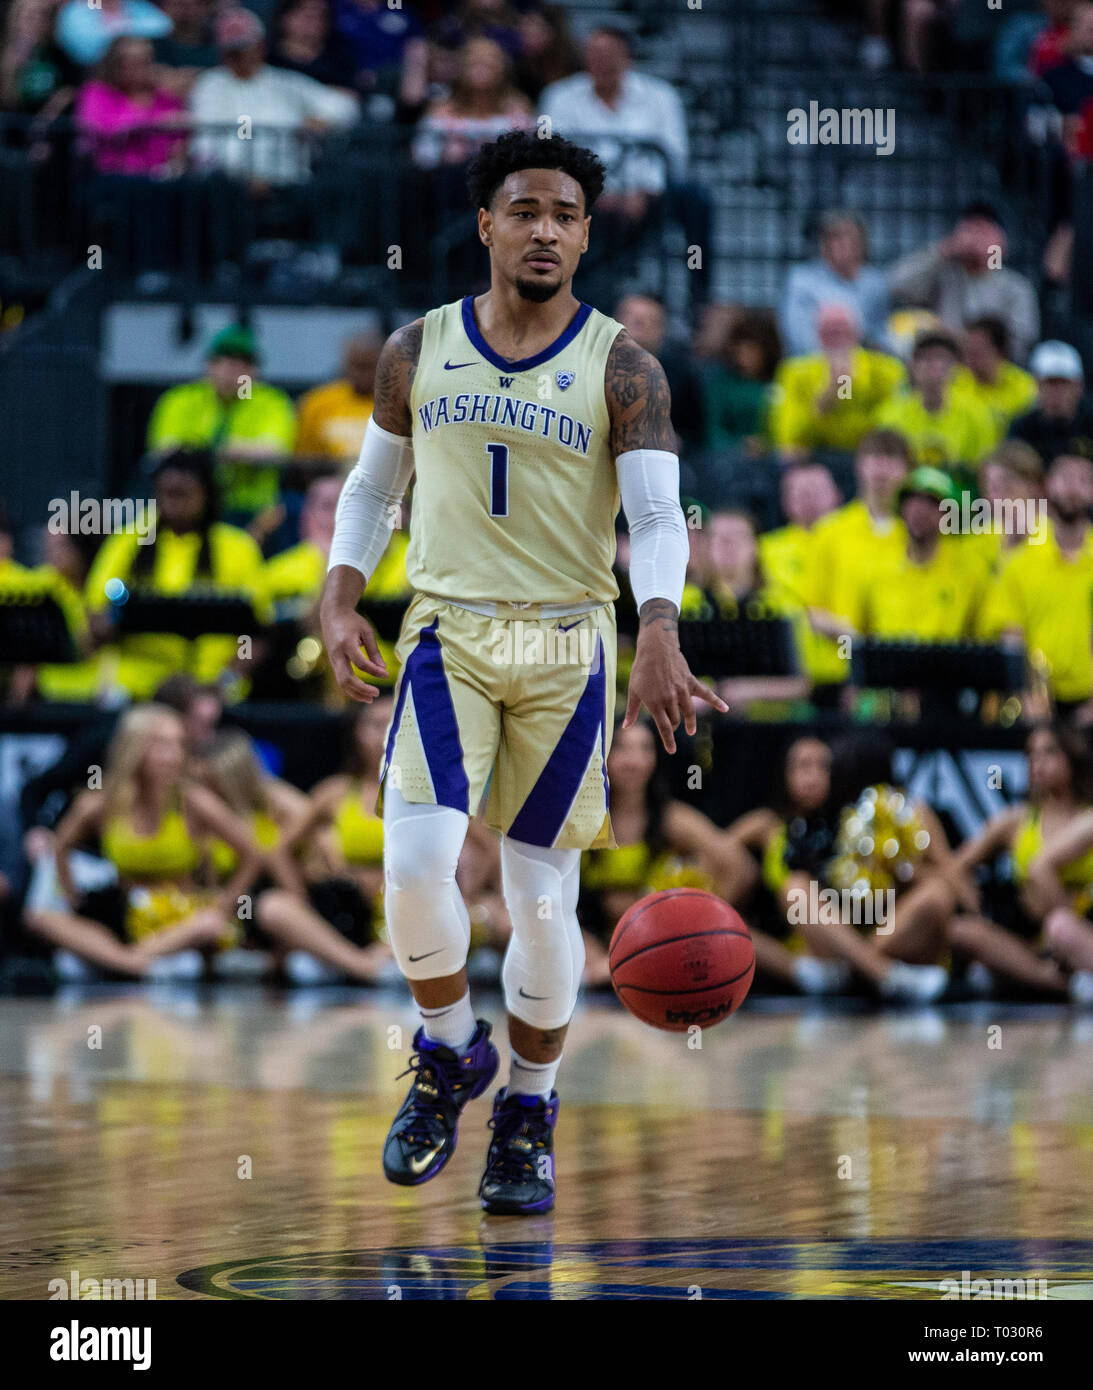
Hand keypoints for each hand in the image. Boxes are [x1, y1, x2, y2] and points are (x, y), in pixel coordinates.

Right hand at [321, 605, 387, 700]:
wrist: (332, 614)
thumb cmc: (353, 621)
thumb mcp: (367, 632)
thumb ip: (374, 651)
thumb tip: (382, 669)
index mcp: (347, 644)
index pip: (361, 664)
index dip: (374, 671)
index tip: (387, 674)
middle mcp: (337, 654)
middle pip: (347, 678)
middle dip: (362, 689)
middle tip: (377, 694)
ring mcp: (333, 660)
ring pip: (341, 682)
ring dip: (356, 693)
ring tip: (370, 699)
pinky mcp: (333, 663)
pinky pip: (340, 679)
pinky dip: (351, 688)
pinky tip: (362, 693)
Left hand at [623, 609, 727, 753]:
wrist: (656, 649)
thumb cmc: (642, 670)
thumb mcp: (633, 691)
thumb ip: (631, 711)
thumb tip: (625, 727)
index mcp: (655, 703)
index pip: (664, 727)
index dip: (668, 741)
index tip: (672, 751)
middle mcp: (670, 699)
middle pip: (675, 720)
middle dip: (673, 725)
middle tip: (670, 725)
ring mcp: (682, 691)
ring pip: (688, 712)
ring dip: (689, 723)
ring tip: (690, 730)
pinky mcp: (690, 682)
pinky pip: (706, 694)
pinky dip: (716, 702)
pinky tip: (725, 709)